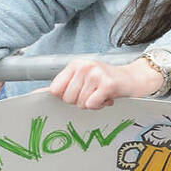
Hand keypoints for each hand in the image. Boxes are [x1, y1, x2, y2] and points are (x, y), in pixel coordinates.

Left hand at [49, 57, 164, 108]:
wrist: (135, 78)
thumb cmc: (107, 81)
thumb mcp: (83, 79)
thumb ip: (62, 86)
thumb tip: (36, 94)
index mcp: (75, 65)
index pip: (55, 90)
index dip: (67, 97)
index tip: (80, 92)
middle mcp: (84, 67)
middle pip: (67, 98)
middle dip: (81, 101)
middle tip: (94, 93)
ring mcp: (96, 74)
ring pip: (81, 103)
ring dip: (93, 104)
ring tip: (102, 94)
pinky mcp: (108, 84)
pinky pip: (92, 104)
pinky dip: (100, 105)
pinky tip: (107, 98)